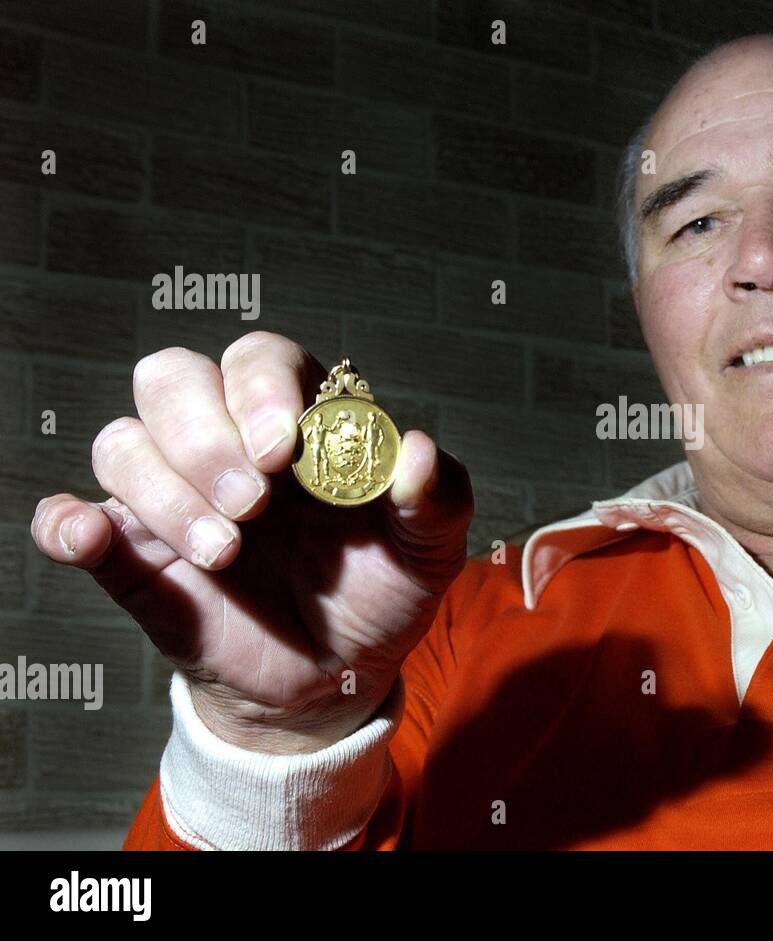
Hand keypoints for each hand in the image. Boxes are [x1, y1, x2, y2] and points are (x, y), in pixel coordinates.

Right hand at [30, 332, 472, 752]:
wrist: (338, 674)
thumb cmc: (382, 589)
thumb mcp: (430, 548)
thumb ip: (439, 497)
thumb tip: (419, 453)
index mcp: (297, 420)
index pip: (257, 358)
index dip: (262, 389)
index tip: (285, 449)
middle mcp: (226, 442)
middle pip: (174, 379)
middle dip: (206, 436)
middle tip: (253, 504)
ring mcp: (172, 494)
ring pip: (123, 442)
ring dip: (165, 491)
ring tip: (227, 551)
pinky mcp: (132, 555)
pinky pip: (70, 520)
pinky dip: (66, 522)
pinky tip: (91, 539)